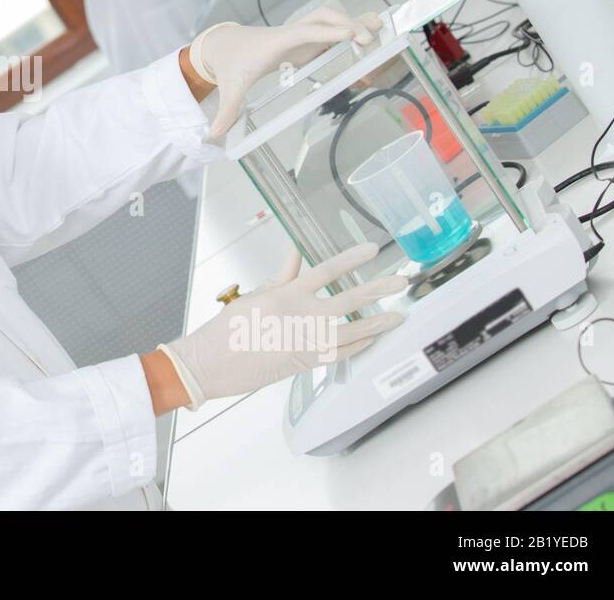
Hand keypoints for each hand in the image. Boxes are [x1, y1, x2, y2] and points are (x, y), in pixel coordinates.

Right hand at [157, 243, 406, 408]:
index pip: (326, 270)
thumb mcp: (254, 294)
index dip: (351, 259)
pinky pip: (341, 353)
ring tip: (396, 315)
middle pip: (349, 300)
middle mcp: (300, 317)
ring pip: (353, 330)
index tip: (371, 250)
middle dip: (378, 290)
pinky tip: (371, 338)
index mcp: (286, 294)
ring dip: (378, 322)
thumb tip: (297, 253)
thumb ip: (282, 275)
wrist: (212, 363)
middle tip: (400, 282)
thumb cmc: (228, 329)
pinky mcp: (307, 362)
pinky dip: (358, 345)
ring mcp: (306, 342)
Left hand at [191, 7, 383, 139]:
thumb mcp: (230, 89)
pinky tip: (368, 35)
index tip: (350, 34)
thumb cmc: (231, 64)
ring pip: (329, 19)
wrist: (225, 45)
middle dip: (346, 24)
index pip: (304, 33)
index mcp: (276, 43)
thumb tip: (213, 136)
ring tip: (378, 28)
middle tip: (369, 38)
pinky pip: (330, 31)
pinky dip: (349, 31)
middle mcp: (291, 34)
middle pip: (322, 19)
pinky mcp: (305, 41)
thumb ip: (226, 112)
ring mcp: (300, 35)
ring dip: (352, 22)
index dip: (327, 32)